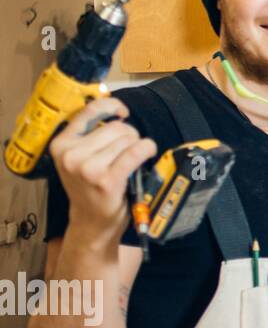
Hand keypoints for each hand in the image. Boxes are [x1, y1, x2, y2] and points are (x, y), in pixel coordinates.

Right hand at [49, 98, 156, 236]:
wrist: (91, 221)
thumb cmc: (89, 186)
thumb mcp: (78, 157)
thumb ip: (90, 134)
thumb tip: (117, 111)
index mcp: (61, 144)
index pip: (90, 110)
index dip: (112, 106)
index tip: (122, 112)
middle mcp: (71, 155)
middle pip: (116, 127)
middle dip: (128, 135)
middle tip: (126, 151)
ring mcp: (88, 168)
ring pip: (128, 139)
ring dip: (136, 146)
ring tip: (129, 161)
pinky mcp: (107, 180)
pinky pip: (136, 152)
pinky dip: (147, 149)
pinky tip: (147, 153)